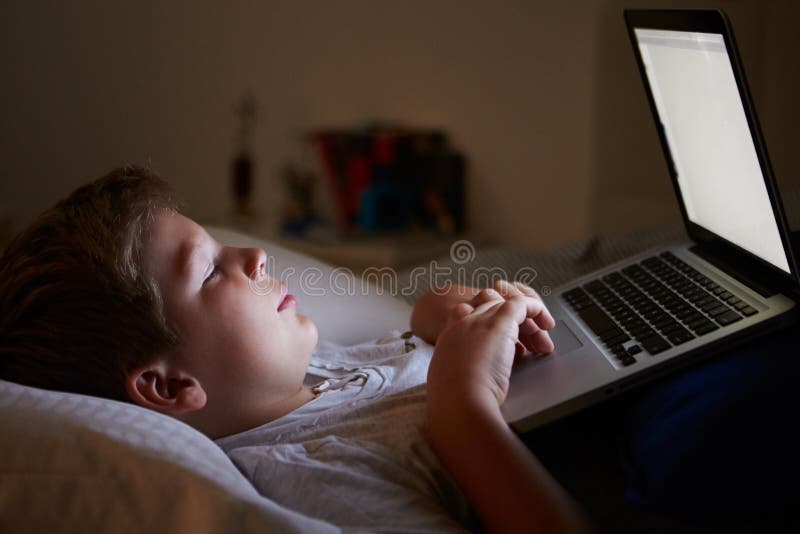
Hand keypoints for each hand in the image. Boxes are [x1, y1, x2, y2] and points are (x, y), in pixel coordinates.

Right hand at [428, 289, 553, 411]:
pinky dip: (537, 310)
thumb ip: (461, 375)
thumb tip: (475, 382)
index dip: (486, 325)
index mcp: (448, 339)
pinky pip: (522, 303)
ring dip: (527, 320)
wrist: (458, 401)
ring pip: (507, 305)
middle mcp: (462, 324)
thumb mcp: (451, 384)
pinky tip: (546, 324)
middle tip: (528, 346)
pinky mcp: (499, 323)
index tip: (501, 346)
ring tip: (540, 342)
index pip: (466, 314)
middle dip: (511, 323)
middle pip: (491, 307)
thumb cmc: (456, 402)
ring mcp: (479, 321)